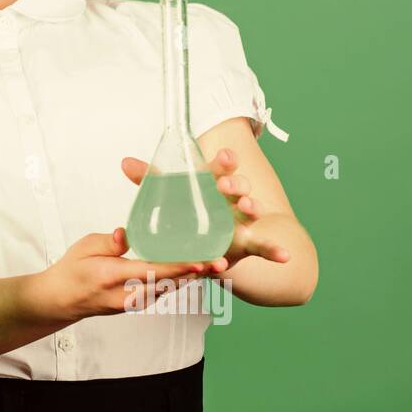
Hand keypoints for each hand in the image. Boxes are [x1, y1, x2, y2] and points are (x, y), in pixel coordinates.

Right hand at [45, 228, 211, 320]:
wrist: (61, 300)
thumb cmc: (72, 270)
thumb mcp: (84, 247)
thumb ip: (109, 241)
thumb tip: (127, 233)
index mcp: (112, 277)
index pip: (151, 271)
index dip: (179, 267)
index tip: (201, 261)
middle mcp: (127, 295)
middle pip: (168, 284)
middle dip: (195, 273)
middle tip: (221, 261)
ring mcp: (133, 304)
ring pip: (169, 290)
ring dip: (191, 278)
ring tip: (215, 264)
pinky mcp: (137, 304)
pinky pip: (162, 292)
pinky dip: (179, 281)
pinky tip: (194, 270)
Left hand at [120, 148, 289, 275]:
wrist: (213, 243)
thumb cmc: (192, 213)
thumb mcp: (170, 196)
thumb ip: (151, 180)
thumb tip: (125, 162)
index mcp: (212, 185)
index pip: (218, 169)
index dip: (223, 162)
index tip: (225, 156)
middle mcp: (229, 200)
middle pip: (236, 186)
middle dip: (234, 183)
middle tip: (226, 185)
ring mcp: (241, 221)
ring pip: (250, 209)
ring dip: (251, 206)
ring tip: (249, 206)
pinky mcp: (248, 243)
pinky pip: (264, 246)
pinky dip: (275, 251)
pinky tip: (285, 256)